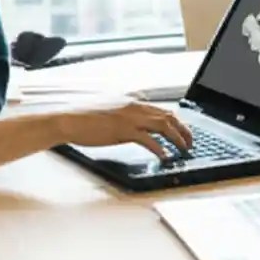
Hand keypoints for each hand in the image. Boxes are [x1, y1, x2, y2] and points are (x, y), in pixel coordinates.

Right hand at [56, 101, 192, 158]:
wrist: (69, 120)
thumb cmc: (86, 118)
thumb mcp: (112, 111)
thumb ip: (127, 114)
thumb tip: (138, 125)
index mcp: (134, 102)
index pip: (164, 110)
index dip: (178, 121)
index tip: (184, 131)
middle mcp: (136, 107)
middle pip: (169, 116)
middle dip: (184, 130)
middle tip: (190, 143)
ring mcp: (131, 118)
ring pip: (164, 126)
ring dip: (178, 138)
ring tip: (184, 150)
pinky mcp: (124, 130)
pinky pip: (149, 140)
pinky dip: (160, 149)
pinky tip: (165, 157)